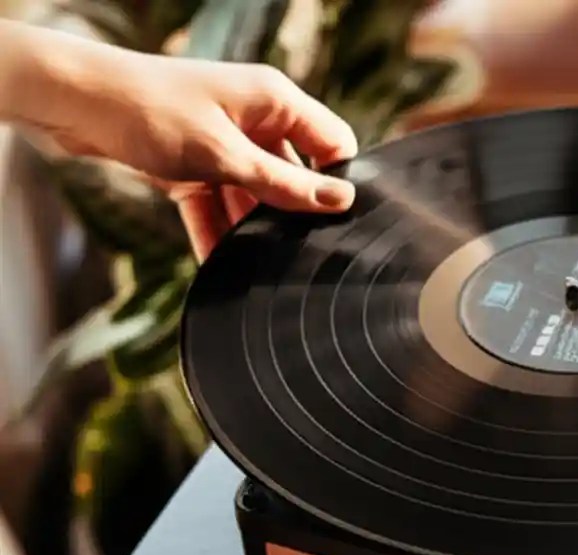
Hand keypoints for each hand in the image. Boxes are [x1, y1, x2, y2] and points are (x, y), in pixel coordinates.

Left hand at [5, 23, 357, 259]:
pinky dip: (216, 231)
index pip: (332, 142)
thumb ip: (283, 184)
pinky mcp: (193, 164)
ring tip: (256, 265)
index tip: (340, 222)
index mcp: (273, 99)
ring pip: (253, 195)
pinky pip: (217, 205)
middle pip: (292, 175)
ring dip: (249, 228)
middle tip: (295, 252)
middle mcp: (253, 118)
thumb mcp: (224, 155)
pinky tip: (219, 265)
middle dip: (289, 213)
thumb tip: (342, 201)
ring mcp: (222, 142)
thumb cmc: (148, 109)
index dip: (340, 180)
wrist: (68, 104)